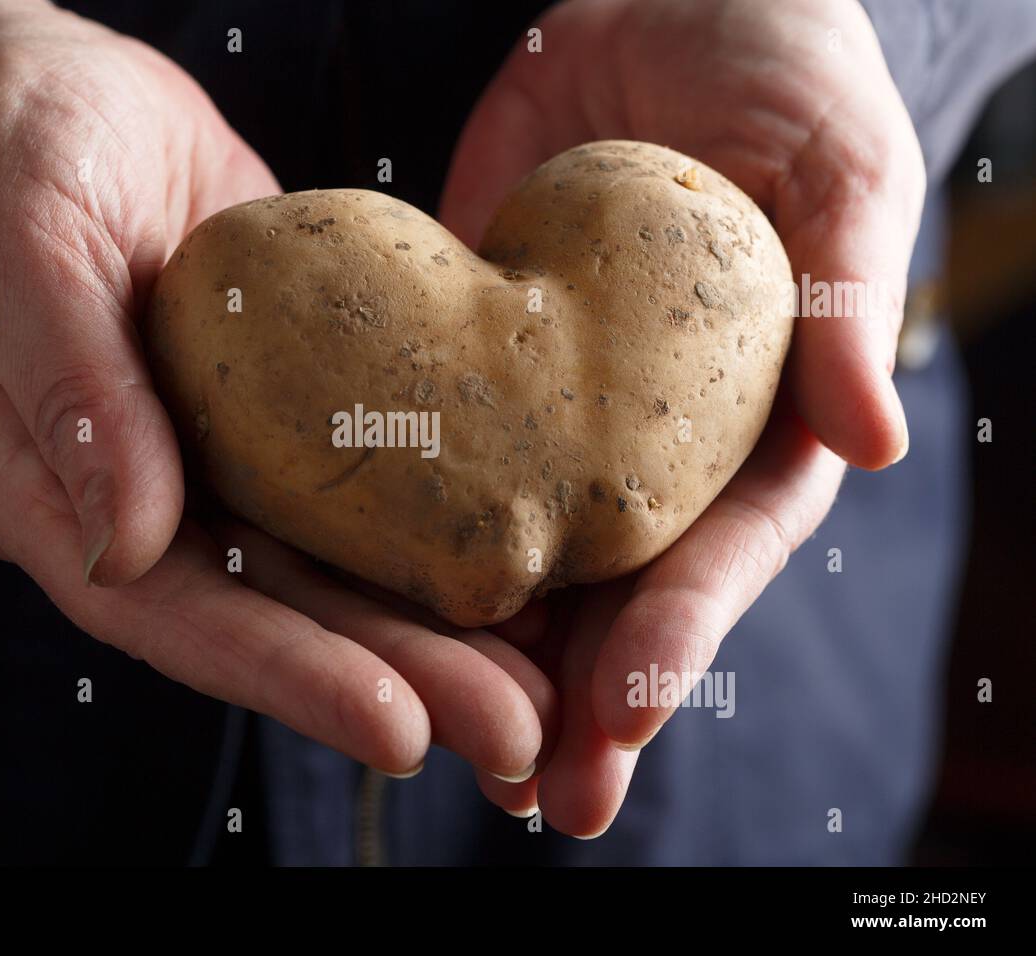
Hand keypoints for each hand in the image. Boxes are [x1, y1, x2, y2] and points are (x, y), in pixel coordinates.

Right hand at [0, 0, 553, 786]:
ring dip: (434, 637)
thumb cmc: (9, 151)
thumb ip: (71, 395)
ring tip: (539, 697)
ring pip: (331, 571)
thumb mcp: (20, 251)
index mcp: (45, 493)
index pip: (169, 612)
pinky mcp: (278, 414)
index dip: (282, 675)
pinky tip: (519, 580)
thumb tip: (123, 545)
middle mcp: (137, 502)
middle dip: (394, 681)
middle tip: (514, 737)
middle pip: (273, 616)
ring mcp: (213, 462)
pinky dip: (434, 538)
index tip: (397, 727)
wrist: (58, 88)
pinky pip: (360, 490)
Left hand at [440, 0, 925, 835]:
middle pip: (615, 590)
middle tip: (527, 798)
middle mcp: (655, 441)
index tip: (615, 716)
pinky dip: (408, 532)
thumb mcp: (839, 170)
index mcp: (756, 422)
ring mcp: (561, 411)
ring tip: (444, 745)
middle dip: (573, 697)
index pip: (719, 553)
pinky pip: (441, 454)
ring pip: (521, 549)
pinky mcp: (479, 363)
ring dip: (483, 652)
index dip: (672, 639)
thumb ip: (848, 301)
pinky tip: (361, 599)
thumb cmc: (787, 76)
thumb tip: (873, 438)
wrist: (670, 3)